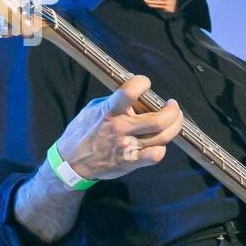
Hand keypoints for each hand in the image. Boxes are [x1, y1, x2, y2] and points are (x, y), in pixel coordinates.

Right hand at [56, 75, 182, 180]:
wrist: (71, 162)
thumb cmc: (84, 132)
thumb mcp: (93, 109)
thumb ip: (114, 100)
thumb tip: (134, 87)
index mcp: (109, 111)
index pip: (129, 92)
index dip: (142, 83)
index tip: (146, 83)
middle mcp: (120, 128)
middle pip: (158, 120)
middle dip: (173, 110)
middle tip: (173, 105)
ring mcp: (127, 147)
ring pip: (162, 137)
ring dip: (174, 126)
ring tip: (174, 120)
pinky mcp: (130, 162)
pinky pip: (156, 156)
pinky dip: (162, 148)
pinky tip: (159, 143)